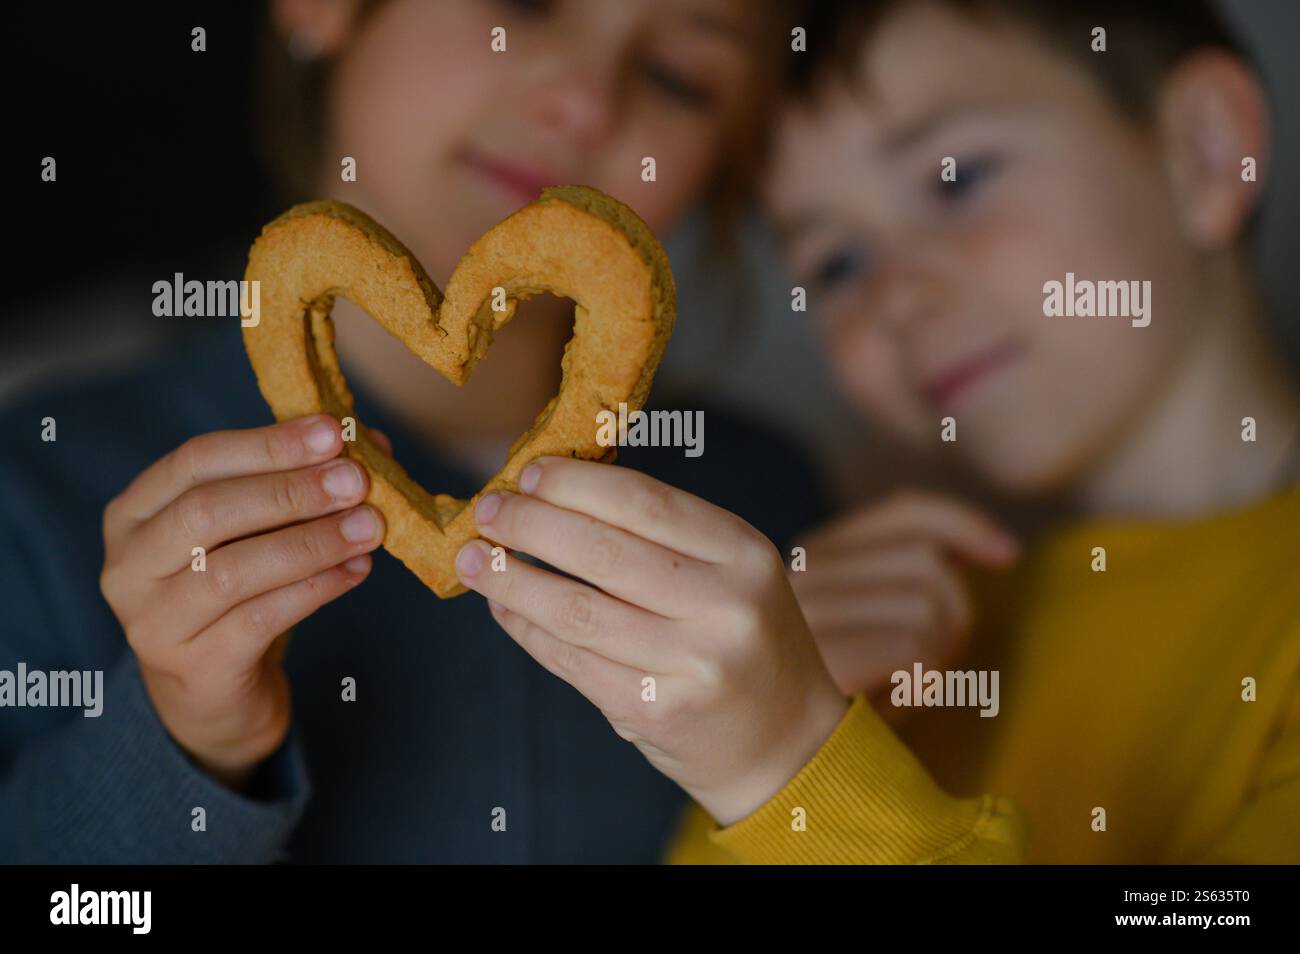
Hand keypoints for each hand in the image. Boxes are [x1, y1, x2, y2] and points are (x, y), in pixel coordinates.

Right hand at [99, 415, 389, 789]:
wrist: (215, 694)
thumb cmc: (237, 594)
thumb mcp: (259, 532)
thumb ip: (303, 484)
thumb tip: (374, 444)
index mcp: (135, 514)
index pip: (195, 461)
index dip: (266, 443)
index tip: (329, 432)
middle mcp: (129, 566)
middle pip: (208, 512)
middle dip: (290, 491)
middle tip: (355, 481)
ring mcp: (153, 622)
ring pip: (233, 570)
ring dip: (311, 542)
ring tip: (369, 527)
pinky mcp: (193, 668)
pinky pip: (260, 619)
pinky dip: (316, 589)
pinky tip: (357, 570)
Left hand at [453, 457, 849, 826]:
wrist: (783, 742)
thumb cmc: (741, 641)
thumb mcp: (730, 572)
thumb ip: (659, 535)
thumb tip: (550, 492)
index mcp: (745, 553)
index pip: (645, 503)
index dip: (576, 484)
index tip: (527, 473)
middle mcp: (726, 606)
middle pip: (605, 553)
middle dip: (532, 525)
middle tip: (487, 510)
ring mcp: (692, 665)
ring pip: (577, 611)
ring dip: (513, 580)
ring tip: (475, 559)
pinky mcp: (656, 712)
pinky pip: (572, 661)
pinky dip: (527, 630)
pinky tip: (504, 607)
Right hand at [788, 490, 1017, 709]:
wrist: (778, 772)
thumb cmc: (836, 703)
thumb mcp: (870, 627)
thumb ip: (908, 578)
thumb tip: (985, 550)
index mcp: (810, 555)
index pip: (905, 512)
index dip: (964, 524)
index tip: (1008, 554)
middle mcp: (800, 573)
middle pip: (929, 562)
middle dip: (956, 613)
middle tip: (929, 662)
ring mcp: (805, 613)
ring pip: (929, 604)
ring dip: (939, 651)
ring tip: (904, 682)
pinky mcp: (817, 654)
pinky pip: (914, 648)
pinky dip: (922, 680)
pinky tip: (893, 702)